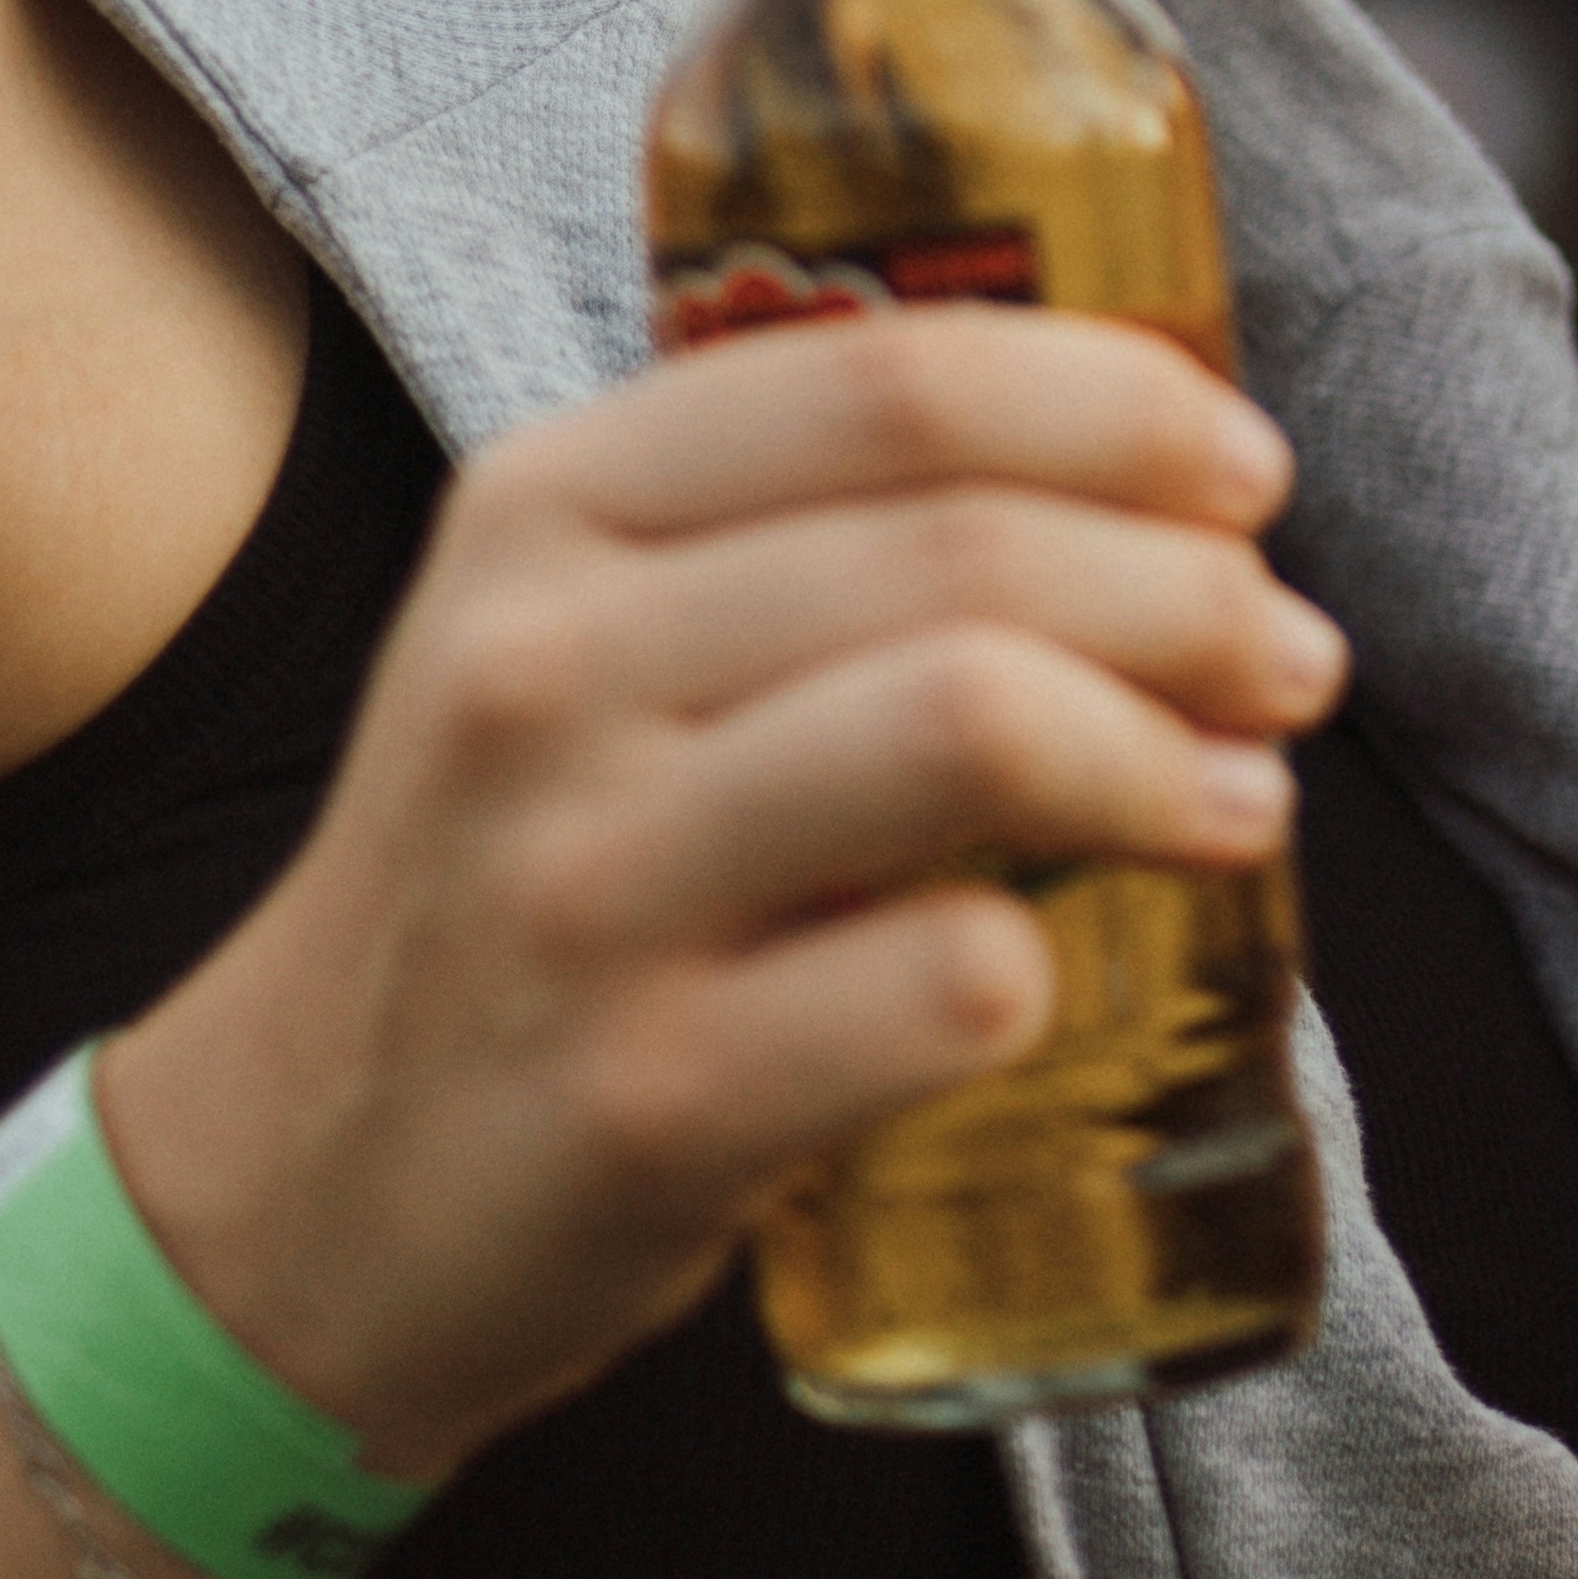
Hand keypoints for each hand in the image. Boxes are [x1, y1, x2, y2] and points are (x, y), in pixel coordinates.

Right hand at [101, 305, 1343, 1472]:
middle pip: (965, 551)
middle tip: (1288, 652)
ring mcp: (583, 887)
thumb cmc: (507, 885)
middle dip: (1190, 588)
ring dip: (1166, 749)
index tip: (1241, 468)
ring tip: (1245, 790)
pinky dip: (1048, 961)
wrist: (290, 1198)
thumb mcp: (567, 638)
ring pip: (970, 724)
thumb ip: (783, 530)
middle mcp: (544, 670)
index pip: (889, 380)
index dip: (1113, 402)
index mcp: (546, 509)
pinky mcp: (645, 1100)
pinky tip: (1068, 967)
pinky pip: (941, 980)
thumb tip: (1134, 466)